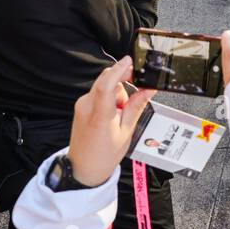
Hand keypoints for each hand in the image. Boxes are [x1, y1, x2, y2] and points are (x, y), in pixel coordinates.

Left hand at [67, 57, 155, 187]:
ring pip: (104, 86)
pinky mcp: (81, 107)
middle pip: (106, 80)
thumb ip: (136, 106)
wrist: (84, 169)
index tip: (130, 60)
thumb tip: (149, 89)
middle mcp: (87, 105)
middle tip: (136, 92)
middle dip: (123, 81)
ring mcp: (82, 105)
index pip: (107, 84)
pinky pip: (99, 93)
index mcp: (100, 114)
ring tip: (121, 114)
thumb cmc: (104, 154)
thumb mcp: (126, 131)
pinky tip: (114, 113)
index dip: (118, 69)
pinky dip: (110, 97)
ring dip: (117, 93)